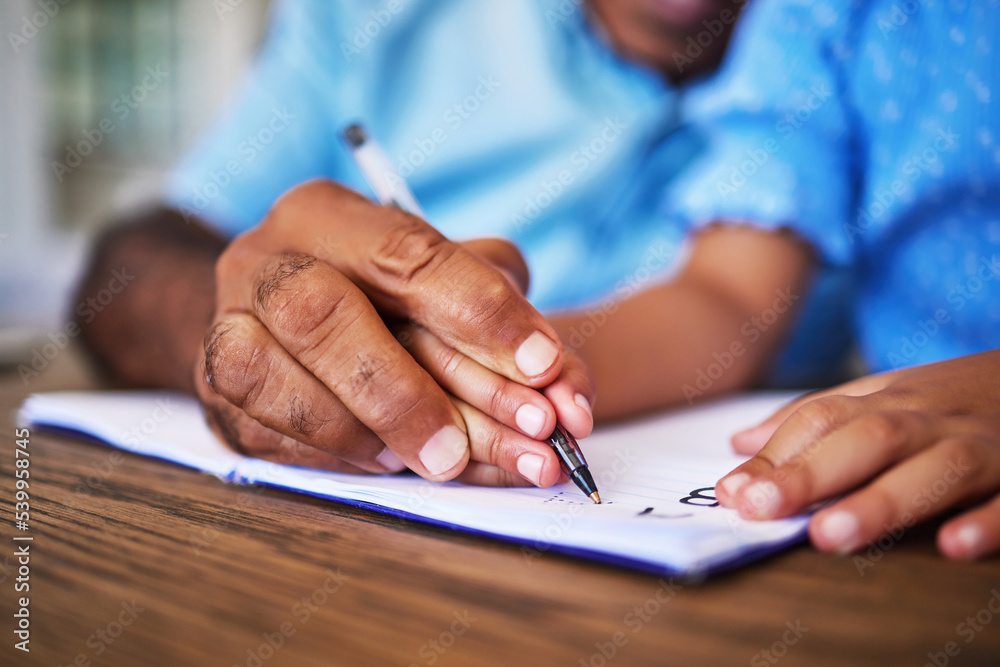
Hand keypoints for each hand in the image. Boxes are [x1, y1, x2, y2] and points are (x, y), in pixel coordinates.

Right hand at [195, 180, 580, 483]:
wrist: (282, 311)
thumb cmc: (385, 293)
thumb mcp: (450, 279)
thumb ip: (510, 321)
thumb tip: (569, 394)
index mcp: (325, 213)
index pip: (403, 251)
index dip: (478, 309)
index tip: (543, 363)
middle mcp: (264, 259)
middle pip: (320, 312)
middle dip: (408, 388)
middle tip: (483, 442)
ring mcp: (226, 324)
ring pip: (268, 373)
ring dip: (366, 428)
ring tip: (443, 462)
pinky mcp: (215, 389)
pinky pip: (260, 428)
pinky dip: (332, 452)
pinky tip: (390, 466)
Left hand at [715, 349, 999, 559]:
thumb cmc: (952, 397)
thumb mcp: (884, 395)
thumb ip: (815, 420)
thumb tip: (740, 445)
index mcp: (890, 401)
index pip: (821, 420)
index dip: (774, 456)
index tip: (730, 493)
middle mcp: (930, 419)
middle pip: (866, 439)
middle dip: (810, 474)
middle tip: (759, 509)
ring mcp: (983, 446)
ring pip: (934, 468)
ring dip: (880, 501)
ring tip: (829, 535)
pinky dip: (987, 521)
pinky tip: (952, 544)